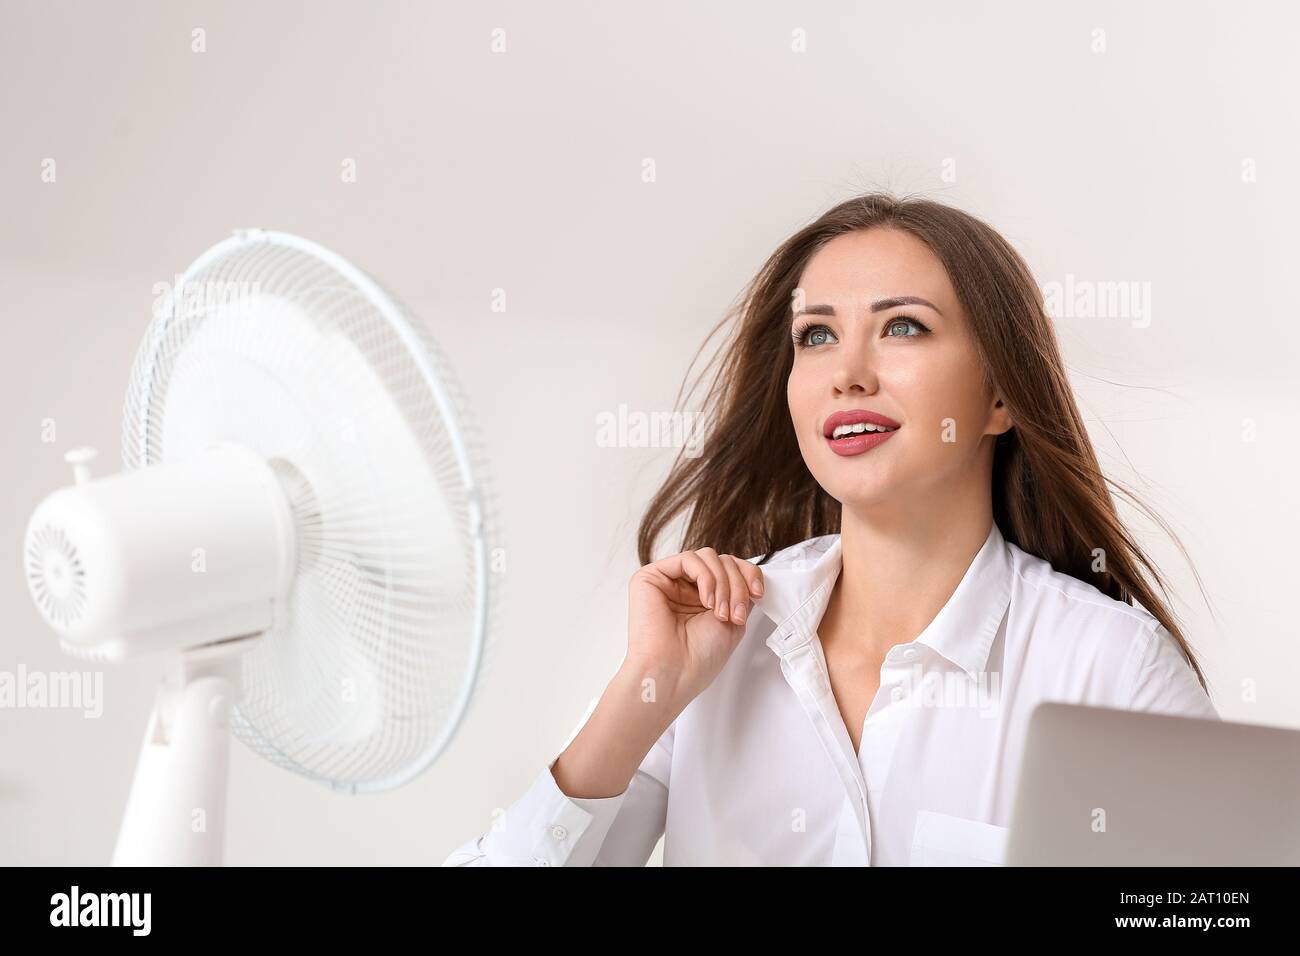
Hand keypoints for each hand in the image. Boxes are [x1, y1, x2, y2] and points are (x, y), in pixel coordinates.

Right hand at [625, 547, 764, 704]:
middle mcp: (684, 586)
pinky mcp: (650, 577)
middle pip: (722, 561)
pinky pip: (689, 559)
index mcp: (702, 596)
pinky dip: (706, 577)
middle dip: (737, 585)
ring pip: (708, 557)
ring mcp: (667, 580)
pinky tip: (706, 601)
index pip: (729, 568)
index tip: (758, 593)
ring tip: (720, 612)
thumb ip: (740, 594)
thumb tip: (751, 575)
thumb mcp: (733, 621)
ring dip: (723, 583)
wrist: (673, 675)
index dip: (748, 574)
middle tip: (736, 614)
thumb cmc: (698, 658)